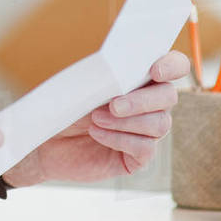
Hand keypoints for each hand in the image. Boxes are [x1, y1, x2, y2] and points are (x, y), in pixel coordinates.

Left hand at [5, 51, 188, 186]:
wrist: (45, 138)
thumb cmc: (65, 103)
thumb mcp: (83, 81)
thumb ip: (106, 70)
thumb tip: (121, 62)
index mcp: (142, 77)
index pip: (175, 66)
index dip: (172, 66)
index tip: (154, 70)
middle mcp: (150, 103)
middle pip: (169, 96)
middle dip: (142, 100)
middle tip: (112, 104)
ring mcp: (146, 131)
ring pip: (160, 124)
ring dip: (126, 121)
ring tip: (95, 119)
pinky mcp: (138, 157)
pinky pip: (146, 147)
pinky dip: (120, 139)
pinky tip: (97, 134)